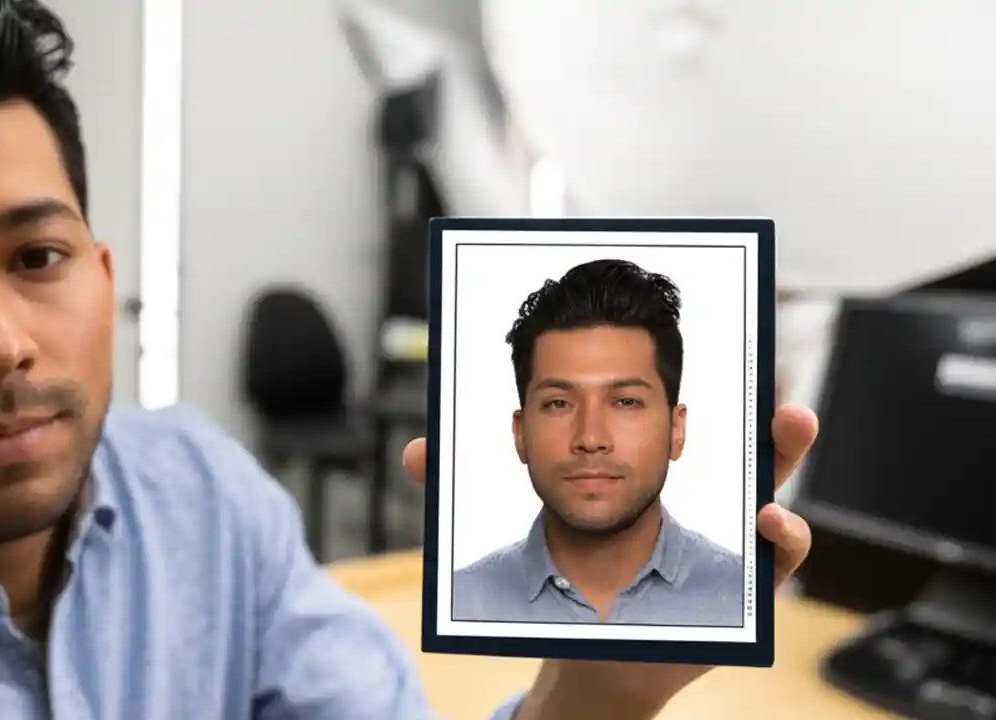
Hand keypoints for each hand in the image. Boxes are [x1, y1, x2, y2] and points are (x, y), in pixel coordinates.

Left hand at [401, 403, 818, 719]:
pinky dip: (785, 539)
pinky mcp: (741, 595)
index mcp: (653, 473)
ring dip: (787, 457)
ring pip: (777, 494)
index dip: (706, 390)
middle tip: (783, 387)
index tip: (704, 353)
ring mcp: (729, 548)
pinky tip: (771, 521)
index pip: (687, 423)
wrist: (585, 644)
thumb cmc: (562, 572)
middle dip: (770, 419)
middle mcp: (704, 506)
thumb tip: (412, 452)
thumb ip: (463, 486)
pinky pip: (778, 565)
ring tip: (791, 423)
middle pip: (752, 453)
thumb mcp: (521, 516)